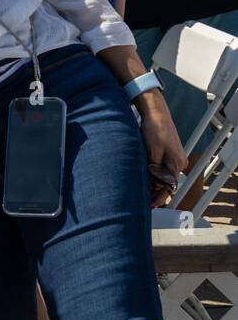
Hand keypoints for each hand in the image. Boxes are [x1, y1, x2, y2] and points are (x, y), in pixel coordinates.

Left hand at [137, 92, 187, 207]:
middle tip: (143, 204)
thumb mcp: (153, 151)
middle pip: (166, 183)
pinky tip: (144, 181)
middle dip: (155, 193)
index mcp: (177, 164)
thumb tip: (153, 183)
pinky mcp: (167, 155)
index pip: (169, 186)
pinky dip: (153, 175)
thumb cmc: (155, 130)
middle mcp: (178, 163)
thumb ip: (154, 168)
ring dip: (153, 184)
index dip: (159, 198)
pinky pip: (161, 169)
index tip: (150, 206)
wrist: (156, 113)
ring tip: (141, 195)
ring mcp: (173, 159)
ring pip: (163, 176)